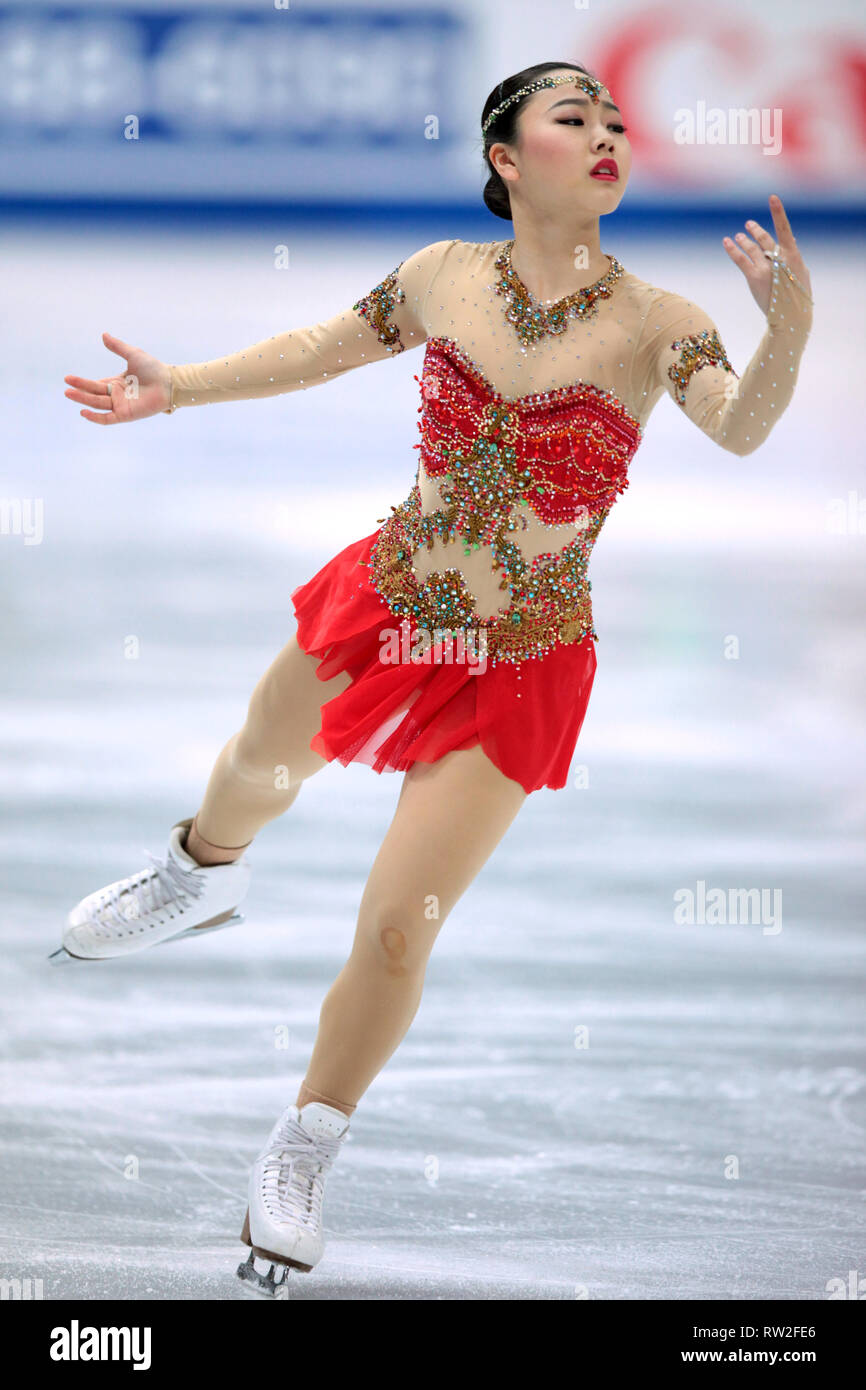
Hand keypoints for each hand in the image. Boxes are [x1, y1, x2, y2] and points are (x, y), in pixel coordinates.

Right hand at [64, 332, 172, 423]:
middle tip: (66, 387)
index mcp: (117, 383)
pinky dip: (96, 417)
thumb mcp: (133, 354)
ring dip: (83, 400)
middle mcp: (117, 395)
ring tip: (69, 393)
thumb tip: (103, 335)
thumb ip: (117, 347)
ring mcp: (121, 406)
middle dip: (79, 390)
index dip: (82, 383)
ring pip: (98, 404)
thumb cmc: (154, 369)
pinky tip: (84, 412)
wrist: (169, 383)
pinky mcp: (126, 415)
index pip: (95, 385)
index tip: (68, 378)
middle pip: (94, 394)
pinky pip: (108, 419)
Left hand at [722, 195, 811, 315]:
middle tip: (748, 225)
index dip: (778, 212)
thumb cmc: (798, 296)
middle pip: (765, 239)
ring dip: (743, 240)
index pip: (784, 229)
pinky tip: (726, 242)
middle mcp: (779, 258)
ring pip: (752, 248)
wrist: (791, 316)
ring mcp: (766, 267)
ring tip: (737, 236)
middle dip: (755, 231)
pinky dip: (733, 249)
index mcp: (793, 255)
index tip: (773, 198)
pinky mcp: (754, 277)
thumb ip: (793, 258)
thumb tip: (791, 244)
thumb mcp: (801, 273)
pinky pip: (741, 259)